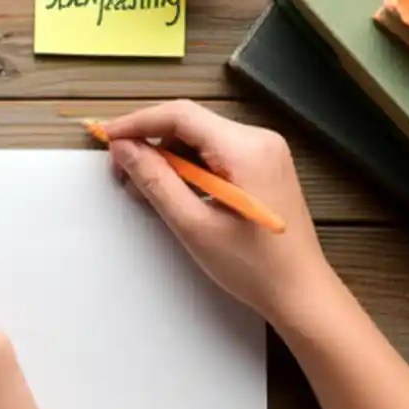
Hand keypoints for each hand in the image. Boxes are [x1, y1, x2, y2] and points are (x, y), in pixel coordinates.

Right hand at [100, 100, 336, 323]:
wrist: (301, 292)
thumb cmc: (255, 267)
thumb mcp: (194, 225)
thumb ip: (156, 181)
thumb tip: (125, 149)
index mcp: (247, 149)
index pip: (181, 115)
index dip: (138, 122)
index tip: (107, 137)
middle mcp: (260, 140)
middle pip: (190, 124)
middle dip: (151, 143)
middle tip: (121, 171)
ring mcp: (265, 152)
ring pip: (200, 139)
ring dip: (169, 158)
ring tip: (146, 189)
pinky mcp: (263, 166)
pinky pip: (216, 153)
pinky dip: (190, 168)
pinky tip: (174, 193)